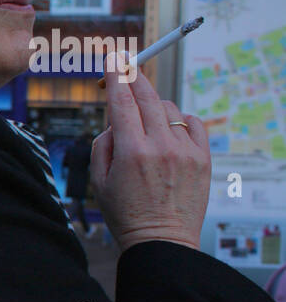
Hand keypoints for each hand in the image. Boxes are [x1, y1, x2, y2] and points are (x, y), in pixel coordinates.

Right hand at [90, 53, 209, 252]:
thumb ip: (103, 144)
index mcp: (131, 151)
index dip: (117, 77)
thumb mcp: (98, 180)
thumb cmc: (126, 213)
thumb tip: (115, 121)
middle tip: (127, 69)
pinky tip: (171, 132)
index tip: (114, 61)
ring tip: (146, 124)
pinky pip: (193, 123)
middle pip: (148, 97)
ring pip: (169, 109)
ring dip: (154, 108)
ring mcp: (185, 151)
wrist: (162, 240)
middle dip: (135, 80)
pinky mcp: (203, 158)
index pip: (122, 102)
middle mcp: (161, 146)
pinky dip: (181, 121)